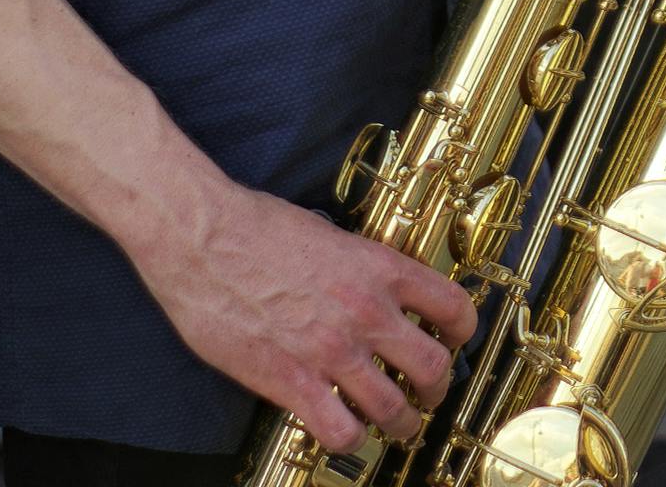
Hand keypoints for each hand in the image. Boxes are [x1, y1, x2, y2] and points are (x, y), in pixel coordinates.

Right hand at [132, 178, 476, 454]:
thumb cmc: (256, 227)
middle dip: (438, 390)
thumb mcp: (332, 234)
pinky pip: (340, 429)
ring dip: (401, 424)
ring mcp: (332, 350)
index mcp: (381, 269)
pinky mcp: (292, 381)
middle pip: (435, 368)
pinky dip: (349, 438)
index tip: (453, 343)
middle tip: (429, 396)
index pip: (454, 308)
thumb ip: (359, 269)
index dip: (462, 334)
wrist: (204, 237)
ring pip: (394, 409)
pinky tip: (344, 430)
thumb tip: (371, 289)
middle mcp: (367, 312)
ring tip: (395, 426)